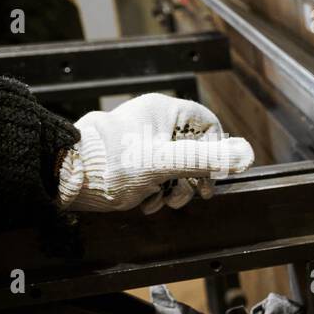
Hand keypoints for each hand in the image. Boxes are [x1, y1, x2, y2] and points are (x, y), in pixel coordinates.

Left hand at [56, 94, 254, 213]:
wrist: (66, 178)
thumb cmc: (114, 166)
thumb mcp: (166, 163)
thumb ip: (207, 159)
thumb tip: (247, 155)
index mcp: (163, 111)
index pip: (208, 124)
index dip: (217, 150)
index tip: (211, 175)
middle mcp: (153, 121)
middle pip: (194, 147)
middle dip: (194, 177)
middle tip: (190, 196)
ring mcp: (141, 139)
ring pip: (176, 163)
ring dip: (176, 188)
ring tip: (162, 202)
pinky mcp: (130, 157)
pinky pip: (157, 172)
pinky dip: (157, 190)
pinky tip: (148, 203)